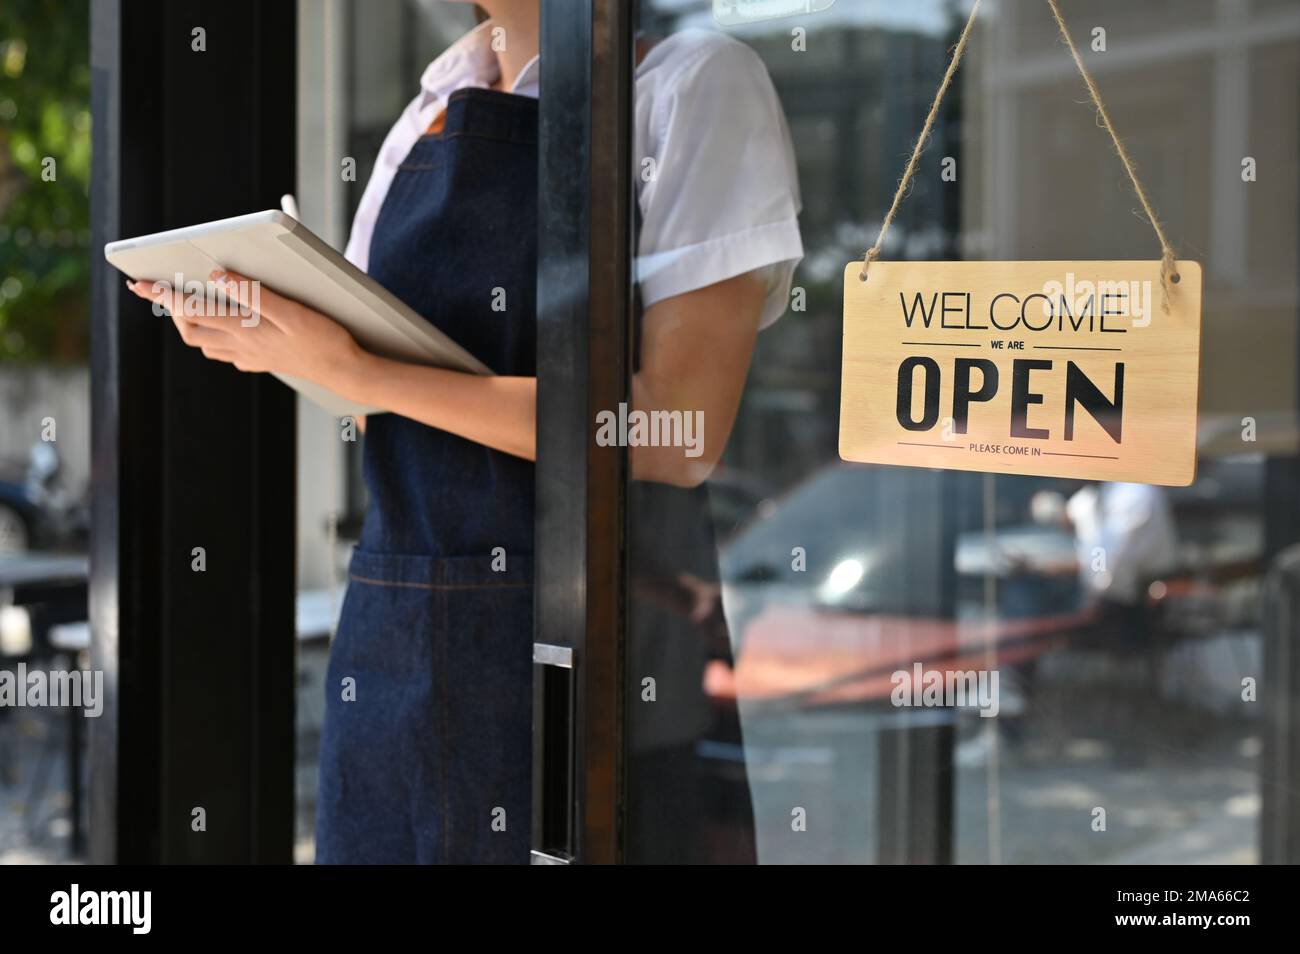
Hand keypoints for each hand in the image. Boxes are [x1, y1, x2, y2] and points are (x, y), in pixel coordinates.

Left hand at [127, 269, 363, 386]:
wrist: (346, 372)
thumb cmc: (325, 340)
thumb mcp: (293, 311)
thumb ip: (255, 294)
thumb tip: (219, 277)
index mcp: (245, 329)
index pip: (191, 309)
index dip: (162, 295)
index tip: (138, 283)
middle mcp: (241, 346)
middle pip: (190, 331)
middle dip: (174, 310)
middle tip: (167, 291)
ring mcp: (250, 357)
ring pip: (205, 345)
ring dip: (191, 325)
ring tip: (190, 306)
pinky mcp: (262, 363)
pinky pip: (227, 354)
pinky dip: (215, 340)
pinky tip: (225, 330)